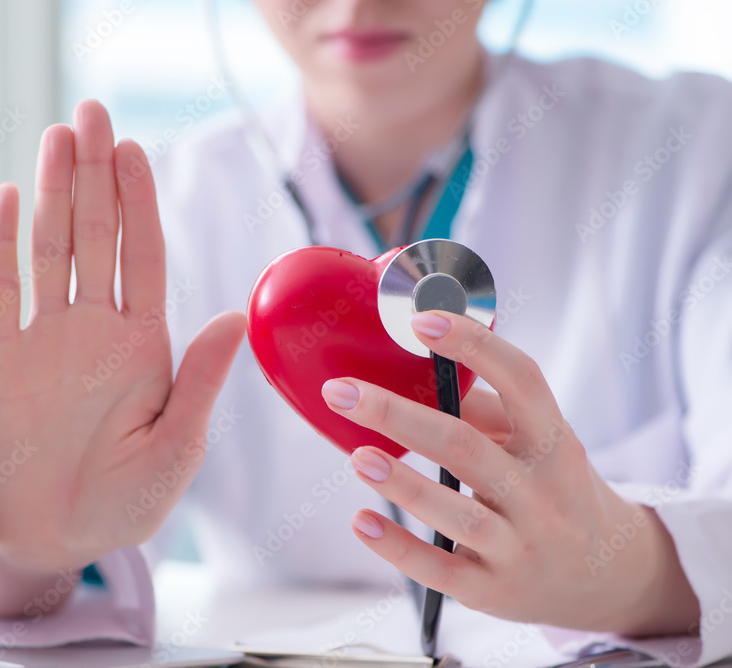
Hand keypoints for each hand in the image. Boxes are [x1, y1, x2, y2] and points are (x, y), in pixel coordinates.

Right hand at [0, 101, 244, 578]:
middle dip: (96, 175)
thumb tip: (233, 315)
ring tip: (58, 135)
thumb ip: (200, 380)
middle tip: (93, 112)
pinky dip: (1, 248)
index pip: (143, 256)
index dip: (140, 202)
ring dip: (54, 194)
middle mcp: (95, 329)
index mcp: (144, 344)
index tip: (135, 150)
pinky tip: (10, 200)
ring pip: (50, 250)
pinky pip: (0, 294)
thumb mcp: (177, 446)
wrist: (60, 538)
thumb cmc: (128, 501)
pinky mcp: (2, 362)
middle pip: (97, 237)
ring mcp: (46, 339)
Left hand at [322, 311, 698, 635]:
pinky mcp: (491, 590)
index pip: (522, 380)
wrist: (606, 578)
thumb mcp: (541, 445)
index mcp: (554, 442)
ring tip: (357, 456)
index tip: (421, 321)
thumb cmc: (554, 490)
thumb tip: (413, 372)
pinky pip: (439, 568)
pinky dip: (397, 547)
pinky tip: (362, 522)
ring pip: (455, 512)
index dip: (474, 346)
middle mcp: (541, 494)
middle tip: (341, 391)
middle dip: (397, 415)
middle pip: (465, 446)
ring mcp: (519, 546)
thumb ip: (484, 411)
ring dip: (401, 483)